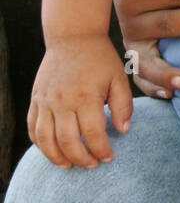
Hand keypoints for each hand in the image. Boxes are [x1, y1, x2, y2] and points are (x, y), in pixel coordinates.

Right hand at [28, 36, 132, 167]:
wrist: (73, 37)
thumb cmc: (100, 59)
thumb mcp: (118, 78)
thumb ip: (123, 105)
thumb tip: (123, 131)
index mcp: (86, 96)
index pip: (93, 134)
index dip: (101, 150)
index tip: (109, 157)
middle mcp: (62, 101)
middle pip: (68, 141)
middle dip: (81, 159)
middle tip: (92, 165)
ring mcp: (46, 101)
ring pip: (45, 139)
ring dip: (56, 157)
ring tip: (69, 165)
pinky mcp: (35, 99)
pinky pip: (32, 128)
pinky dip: (39, 143)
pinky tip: (51, 150)